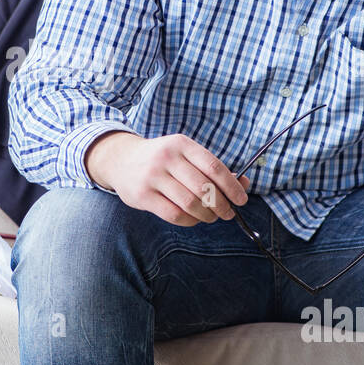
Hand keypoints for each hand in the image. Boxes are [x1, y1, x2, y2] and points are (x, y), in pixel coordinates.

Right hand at [85, 131, 251, 226]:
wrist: (120, 159)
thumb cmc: (161, 159)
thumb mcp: (184, 154)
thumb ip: (211, 168)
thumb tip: (243, 184)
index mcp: (181, 144)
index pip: (214, 167)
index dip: (231, 186)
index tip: (241, 200)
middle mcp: (166, 158)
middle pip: (204, 188)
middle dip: (221, 205)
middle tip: (227, 213)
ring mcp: (152, 176)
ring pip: (190, 203)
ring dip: (206, 215)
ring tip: (211, 216)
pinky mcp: (143, 195)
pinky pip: (174, 214)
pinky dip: (189, 221)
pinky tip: (193, 218)